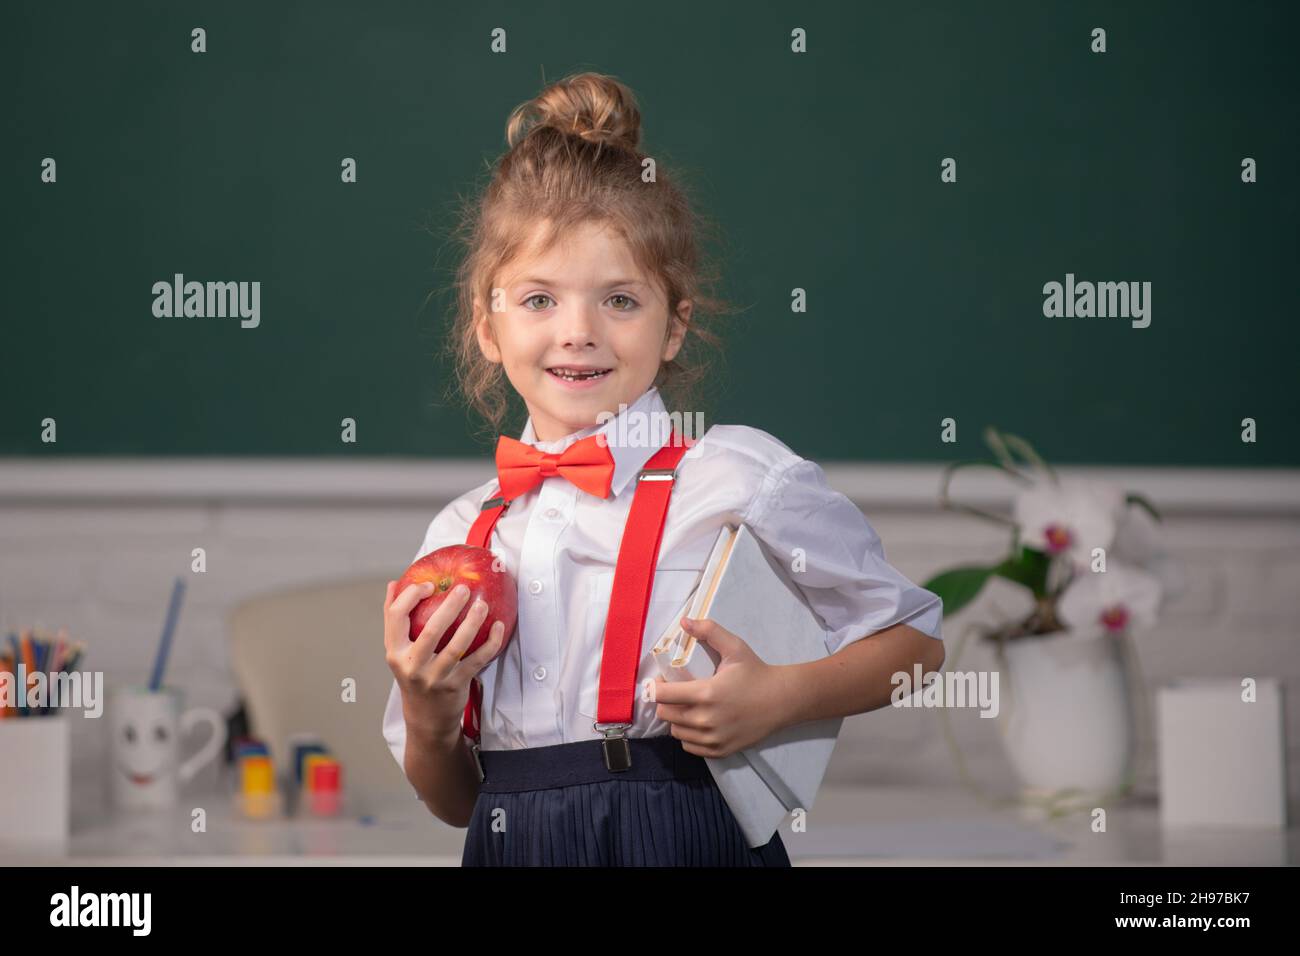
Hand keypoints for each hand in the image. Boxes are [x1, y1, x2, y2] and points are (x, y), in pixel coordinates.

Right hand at [382, 579, 504, 745]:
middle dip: (449, 606)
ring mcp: (434, 678)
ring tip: (482, 604)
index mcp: (395, 652)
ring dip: (472, 622)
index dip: (411, 596)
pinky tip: (498, 626)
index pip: (395, 617)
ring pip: (456, 646)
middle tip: (464, 588)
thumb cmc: (415, 674)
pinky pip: (477, 661)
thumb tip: (394, 584)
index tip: (430, 584)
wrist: (426, 718)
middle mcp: (411, 666)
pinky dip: (490, 643)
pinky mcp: (455, 687)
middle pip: (431, 630)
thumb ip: (396, 620)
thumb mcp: (399, 652)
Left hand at [651, 617, 792, 758]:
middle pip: (665, 715)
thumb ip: (709, 631)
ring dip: (676, 719)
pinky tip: (697, 723)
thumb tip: (684, 621)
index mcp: (706, 693)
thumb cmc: (756, 673)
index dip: (655, 687)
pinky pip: (689, 746)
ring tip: (686, 707)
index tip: (660, 681)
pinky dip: (688, 736)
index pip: (662, 696)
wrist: (782, 700)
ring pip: (676, 732)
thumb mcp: (735, 647)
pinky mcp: (720, 750)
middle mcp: (706, 720)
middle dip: (664, 702)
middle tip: (674, 692)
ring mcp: (713, 738)